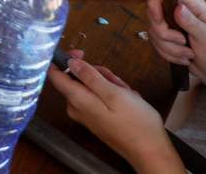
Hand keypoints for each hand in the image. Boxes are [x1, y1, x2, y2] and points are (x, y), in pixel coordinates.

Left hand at [48, 53, 180, 172]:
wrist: (150, 151)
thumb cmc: (135, 122)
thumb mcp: (113, 93)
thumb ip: (89, 76)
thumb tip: (70, 62)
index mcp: (76, 100)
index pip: (54, 74)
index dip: (65, 59)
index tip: (81, 53)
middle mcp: (76, 108)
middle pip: (78, 78)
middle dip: (99, 75)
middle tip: (117, 83)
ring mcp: (86, 114)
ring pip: (92, 86)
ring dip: (110, 85)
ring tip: (126, 94)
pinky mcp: (96, 118)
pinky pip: (100, 98)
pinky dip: (113, 95)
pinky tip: (127, 101)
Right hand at [147, 0, 205, 79]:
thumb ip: (193, 23)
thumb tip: (178, 8)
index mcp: (191, 4)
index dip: (156, 3)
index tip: (159, 20)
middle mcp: (178, 11)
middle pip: (154, 15)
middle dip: (165, 34)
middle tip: (183, 42)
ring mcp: (170, 24)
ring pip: (154, 32)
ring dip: (170, 48)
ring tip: (189, 54)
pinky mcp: (165, 37)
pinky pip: (156, 44)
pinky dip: (168, 54)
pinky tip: (183, 58)